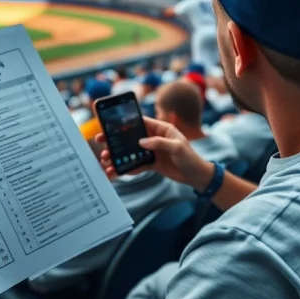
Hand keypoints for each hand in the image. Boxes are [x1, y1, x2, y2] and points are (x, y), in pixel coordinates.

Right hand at [95, 116, 213, 190]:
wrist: (197, 176)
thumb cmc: (191, 157)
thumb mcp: (177, 147)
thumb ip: (159, 143)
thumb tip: (141, 142)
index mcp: (161, 129)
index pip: (141, 122)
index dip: (126, 123)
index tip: (112, 125)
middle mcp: (154, 139)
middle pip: (131, 137)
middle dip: (116, 140)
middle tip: (103, 143)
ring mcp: (152, 151)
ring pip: (131, 152)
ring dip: (119, 156)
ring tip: (107, 160)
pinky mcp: (152, 163)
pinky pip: (136, 164)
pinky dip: (127, 168)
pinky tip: (117, 171)